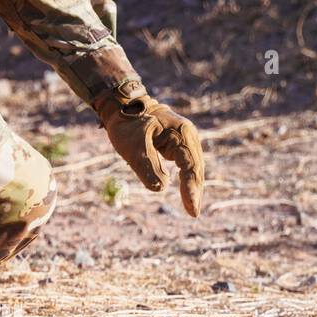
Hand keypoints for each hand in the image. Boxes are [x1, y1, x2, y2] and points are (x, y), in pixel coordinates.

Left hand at [95, 89, 204, 216]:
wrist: (120, 104)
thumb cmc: (125, 123)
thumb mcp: (133, 146)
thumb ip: (147, 166)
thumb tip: (162, 188)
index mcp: (181, 133)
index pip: (190, 165)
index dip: (190, 188)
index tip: (191, 207)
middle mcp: (187, 135)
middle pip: (195, 167)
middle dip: (194, 190)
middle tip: (193, 213)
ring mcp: (184, 138)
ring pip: (192, 165)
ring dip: (191, 185)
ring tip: (191, 208)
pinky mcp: (176, 142)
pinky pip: (184, 162)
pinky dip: (185, 177)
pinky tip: (185, 192)